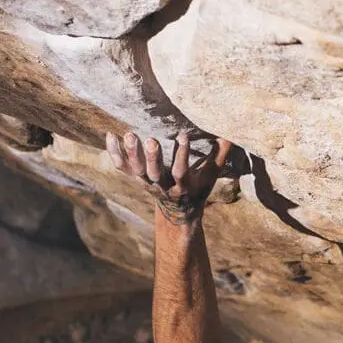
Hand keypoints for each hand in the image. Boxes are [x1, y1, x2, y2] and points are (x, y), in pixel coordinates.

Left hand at [105, 129, 232, 224]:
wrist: (179, 209)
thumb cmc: (198, 188)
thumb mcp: (211, 175)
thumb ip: (221, 154)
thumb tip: (232, 132)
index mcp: (182, 186)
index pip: (181, 171)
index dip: (182, 155)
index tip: (183, 134)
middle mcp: (162, 186)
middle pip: (154, 174)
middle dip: (152, 158)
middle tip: (151, 140)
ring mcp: (146, 182)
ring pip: (136, 170)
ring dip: (131, 153)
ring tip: (129, 133)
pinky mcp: (136, 178)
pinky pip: (121, 166)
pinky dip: (114, 153)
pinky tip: (111, 134)